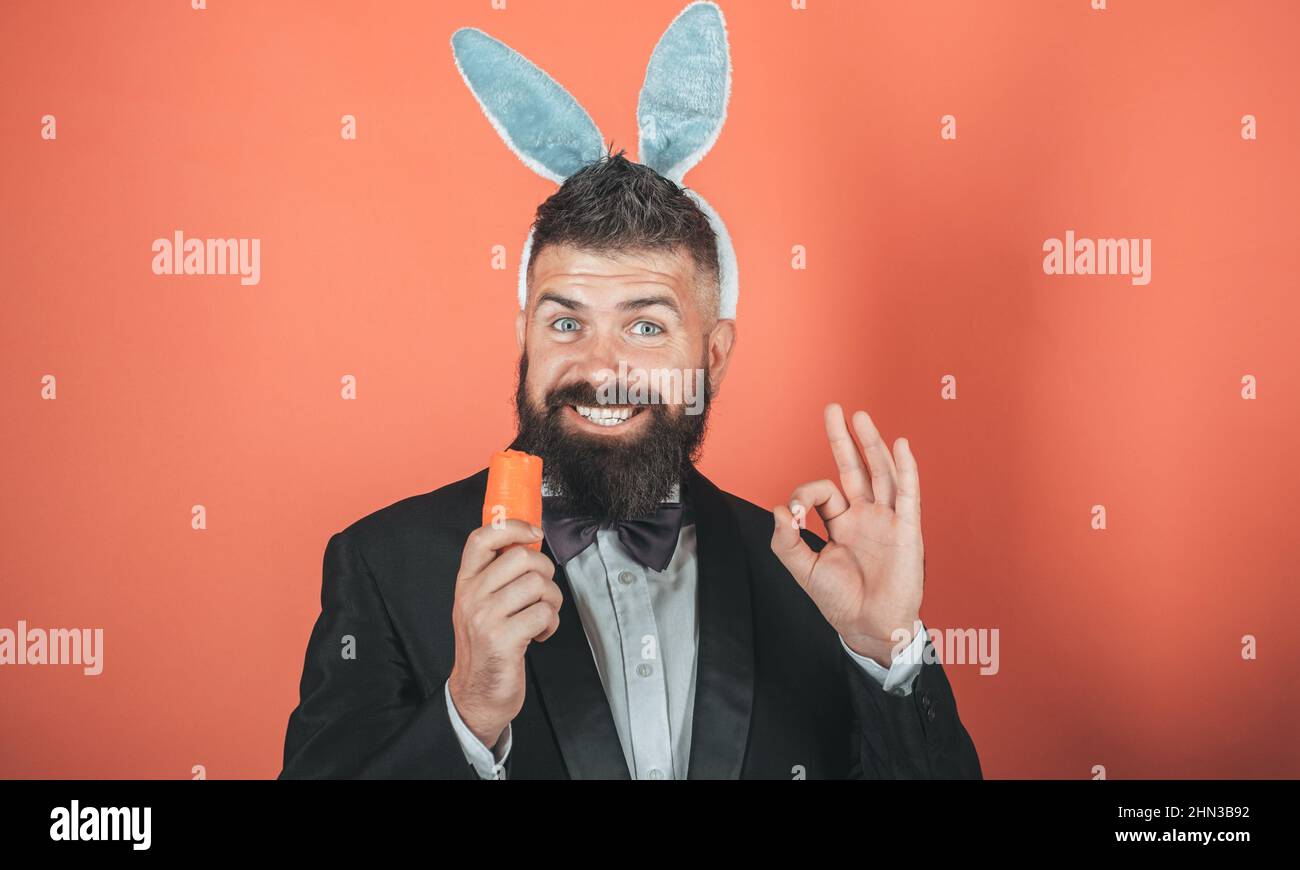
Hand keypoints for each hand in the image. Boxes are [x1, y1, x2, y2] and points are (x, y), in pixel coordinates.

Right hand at [448, 519, 561, 747]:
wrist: (476, 694)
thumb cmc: (486, 646)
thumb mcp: (481, 604)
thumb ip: (497, 575)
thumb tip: (529, 542)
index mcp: (466, 582)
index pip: (482, 538)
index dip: (513, 526)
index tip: (534, 533)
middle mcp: (472, 596)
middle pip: (522, 557)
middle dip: (546, 571)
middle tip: (543, 592)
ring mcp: (486, 617)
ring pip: (538, 584)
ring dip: (552, 600)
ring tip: (542, 615)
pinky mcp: (503, 639)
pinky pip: (544, 614)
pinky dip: (552, 624)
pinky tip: (540, 634)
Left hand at [770, 403, 923, 666]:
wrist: (869, 627)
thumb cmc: (840, 601)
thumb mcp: (805, 570)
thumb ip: (787, 542)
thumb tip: (779, 509)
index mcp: (841, 523)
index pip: (823, 492)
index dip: (805, 494)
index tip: (794, 514)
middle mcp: (865, 516)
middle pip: (854, 468)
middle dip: (843, 439)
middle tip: (834, 408)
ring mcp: (887, 520)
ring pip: (880, 473)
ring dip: (872, 444)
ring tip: (860, 417)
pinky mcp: (906, 530)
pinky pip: (908, 495)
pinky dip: (905, 469)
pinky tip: (900, 445)